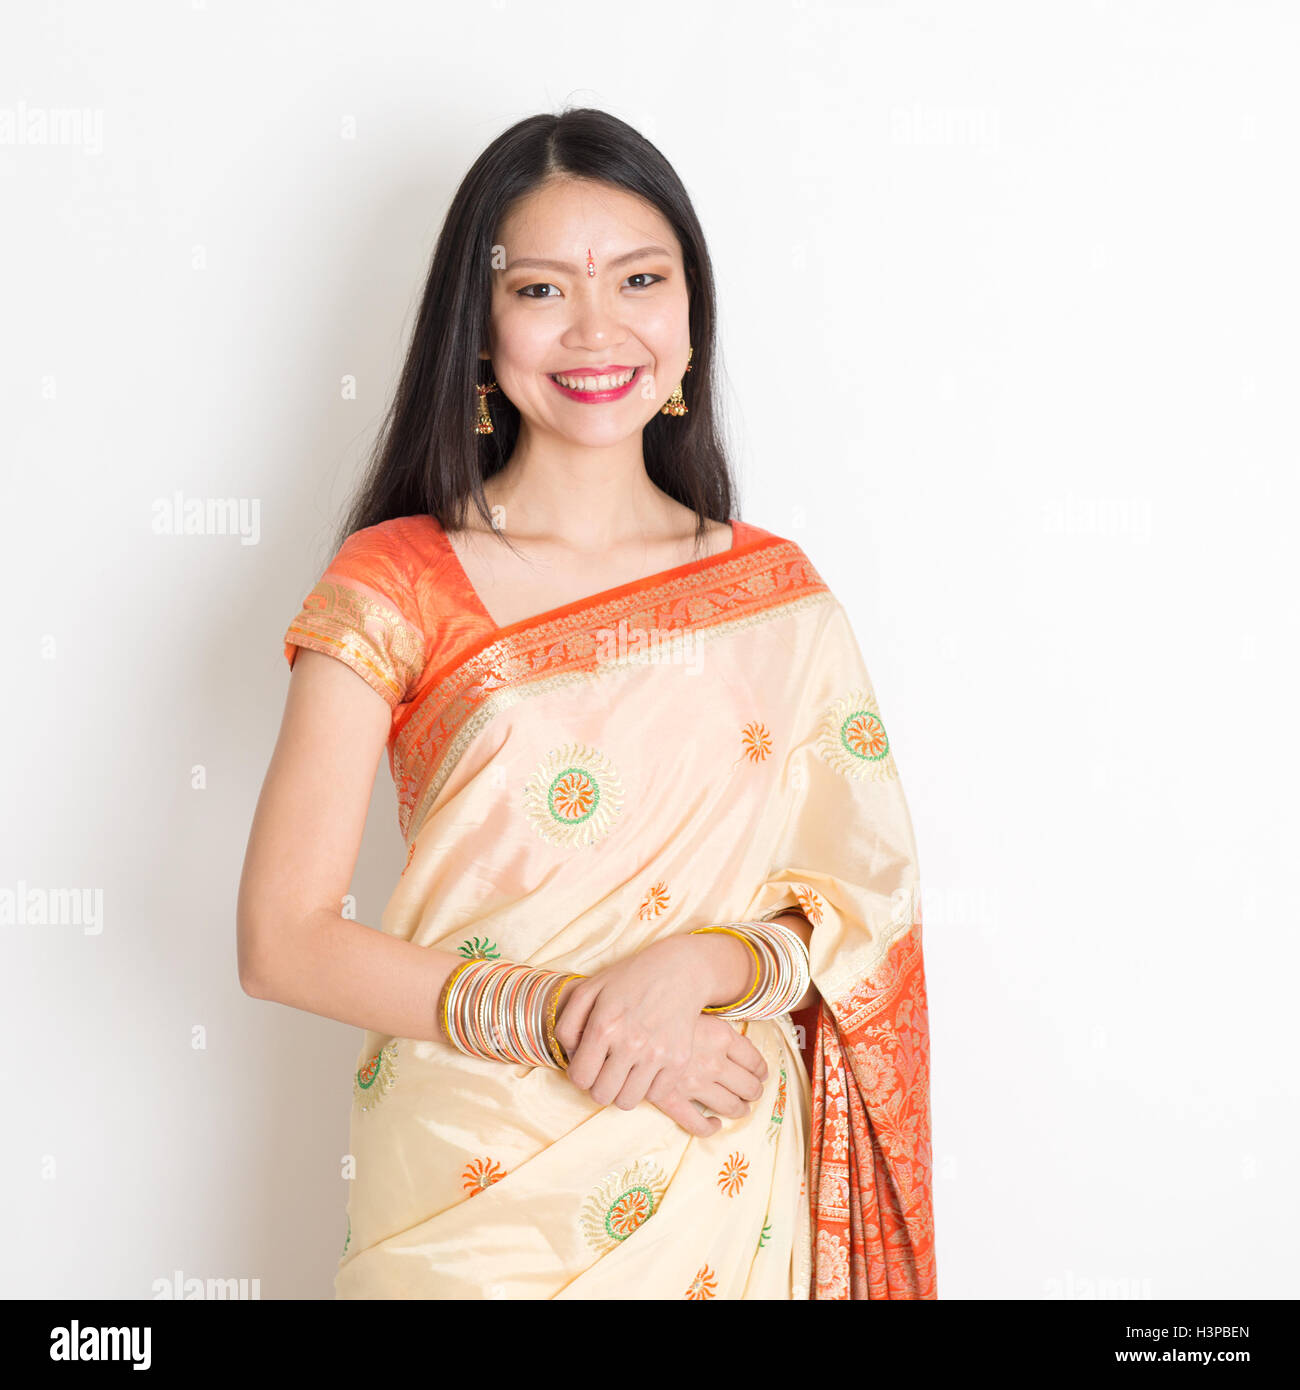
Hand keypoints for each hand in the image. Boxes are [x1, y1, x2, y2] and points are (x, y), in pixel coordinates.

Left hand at [552, 937, 767, 1126]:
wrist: (679, 969)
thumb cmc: (629, 979)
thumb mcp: (590, 989)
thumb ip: (568, 1025)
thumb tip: (571, 1058)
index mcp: (604, 1025)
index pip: (580, 1078)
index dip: (580, 1074)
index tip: (588, 1064)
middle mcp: (631, 1043)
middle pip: (601, 1095)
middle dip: (599, 1084)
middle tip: (606, 1068)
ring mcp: (657, 1053)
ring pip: (627, 1101)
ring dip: (622, 1089)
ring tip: (625, 1070)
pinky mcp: (679, 1060)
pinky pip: (656, 1095)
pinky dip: (649, 1085)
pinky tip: (647, 1066)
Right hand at [643, 1013, 769, 1137]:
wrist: (625, 1018)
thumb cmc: (659, 1004)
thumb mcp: (695, 1007)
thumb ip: (716, 1025)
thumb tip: (733, 1039)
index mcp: (721, 1036)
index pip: (754, 1061)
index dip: (761, 1070)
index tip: (761, 1074)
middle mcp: (713, 1062)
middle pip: (748, 1086)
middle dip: (754, 1092)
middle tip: (753, 1093)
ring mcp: (694, 1083)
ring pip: (731, 1106)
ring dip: (740, 1110)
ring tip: (741, 1108)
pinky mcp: (673, 1099)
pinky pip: (698, 1124)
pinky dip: (710, 1128)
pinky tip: (714, 1124)